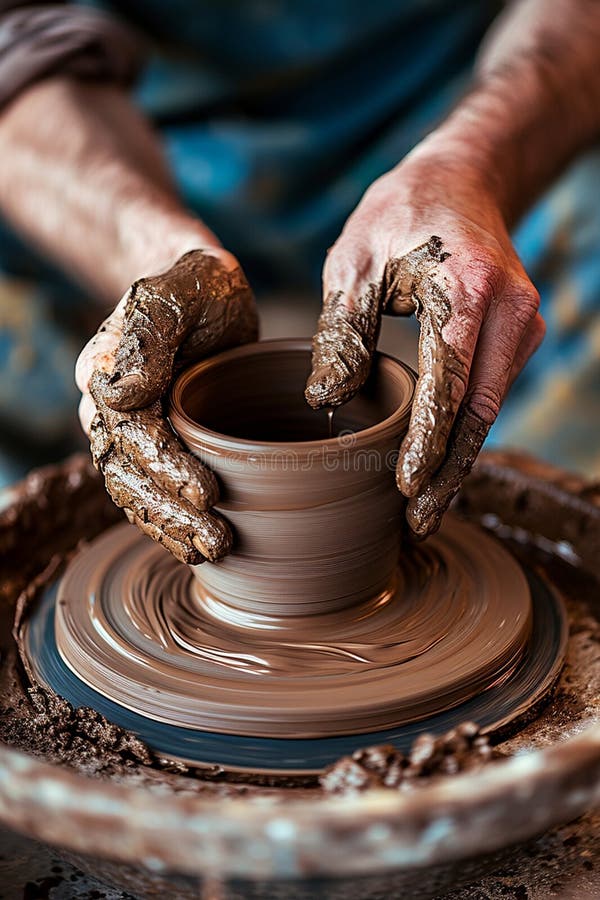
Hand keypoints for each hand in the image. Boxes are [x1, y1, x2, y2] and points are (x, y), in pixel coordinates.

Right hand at [76, 248, 258, 563]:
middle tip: (217, 540)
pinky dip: (171, 519)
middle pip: (128, 472)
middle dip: (170, 512)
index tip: (207, 492)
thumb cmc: (195, 283)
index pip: (130, 432)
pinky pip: (151, 488)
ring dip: (170, 525)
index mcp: (105, 371)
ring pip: (136, 489)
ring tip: (211, 550)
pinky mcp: (154, 442)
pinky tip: (194, 543)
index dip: (165, 466)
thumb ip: (147, 333)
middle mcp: (108, 407)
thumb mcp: (177, 291)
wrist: (203, 289)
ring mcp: (127, 429)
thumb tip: (117, 392)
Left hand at [305, 149, 543, 536]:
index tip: (404, 489)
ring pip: (490, 411)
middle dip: (448, 472)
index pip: (448, 384)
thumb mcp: (354, 263)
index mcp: (466, 289)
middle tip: (418, 523)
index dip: (426, 442)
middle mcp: (509, 312)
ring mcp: (522, 325)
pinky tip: (441, 464)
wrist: (460, 181)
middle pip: (479, 412)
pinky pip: (491, 395)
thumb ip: (342, 332)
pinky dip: (465, 433)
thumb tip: (326, 401)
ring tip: (425, 508)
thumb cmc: (400, 216)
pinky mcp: (518, 336)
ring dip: (458, 460)